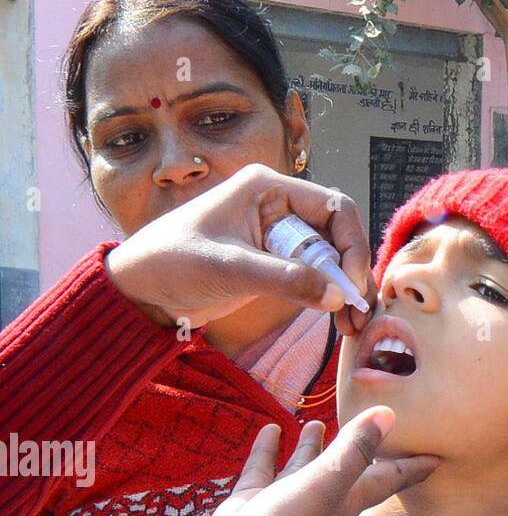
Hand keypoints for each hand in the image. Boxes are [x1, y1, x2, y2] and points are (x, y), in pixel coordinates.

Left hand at [104, 162, 375, 336]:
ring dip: (345, 292)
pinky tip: (336, 322)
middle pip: (338, 235)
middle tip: (360, 315)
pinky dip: (328, 299)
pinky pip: (314, 278)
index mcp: (267, 188)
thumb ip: (284, 279)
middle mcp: (278, 207)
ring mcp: (277, 237)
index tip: (351, 286)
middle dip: (352, 274)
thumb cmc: (172, 261)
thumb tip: (337, 297)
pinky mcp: (273, 265)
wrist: (140, 287)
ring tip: (352, 327)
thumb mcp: (229, 268)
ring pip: (330, 260)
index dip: (352, 245)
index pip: (334, 207)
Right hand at [167, 407, 439, 515]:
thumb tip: (389, 413)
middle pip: (346, 468)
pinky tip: (272, 429)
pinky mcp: (253, 502)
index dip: (412, 467)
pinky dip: (269, 449)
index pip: (387, 478)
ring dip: (311, 445)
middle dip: (360, 448)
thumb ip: (354, 450)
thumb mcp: (325, 487)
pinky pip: (264, 469)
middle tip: (373, 428)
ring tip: (316, 421)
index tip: (438, 457)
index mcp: (345, 502)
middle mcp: (319, 502)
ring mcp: (285, 503)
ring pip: (303, 466)